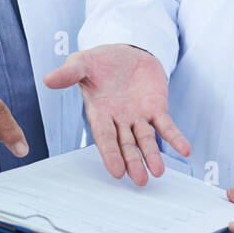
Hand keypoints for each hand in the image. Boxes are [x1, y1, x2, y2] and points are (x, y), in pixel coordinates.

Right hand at [43, 44, 189, 185]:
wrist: (125, 52)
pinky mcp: (156, 108)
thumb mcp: (82, 63)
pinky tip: (185, 149)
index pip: (104, 137)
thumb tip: (48, 79)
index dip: (110, 154)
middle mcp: (119, 120)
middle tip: (140, 180)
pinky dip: (175, 138)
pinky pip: (166, 126)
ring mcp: (139, 116)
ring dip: (152, 156)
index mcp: (99, 113)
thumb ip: (69, 73)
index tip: (116, 172)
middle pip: (126, 144)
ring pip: (146, 140)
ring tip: (159, 171)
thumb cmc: (99, 62)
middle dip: (133, 162)